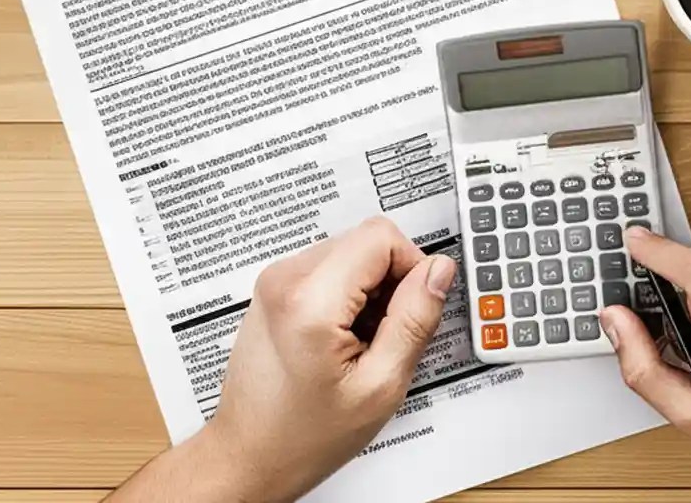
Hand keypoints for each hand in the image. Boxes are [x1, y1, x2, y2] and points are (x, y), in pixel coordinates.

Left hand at [109, 217, 456, 502]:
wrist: (251, 454)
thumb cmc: (305, 435)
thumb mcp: (380, 385)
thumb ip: (415, 320)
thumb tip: (439, 271)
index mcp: (309, 300)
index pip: (382, 237)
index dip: (412, 268)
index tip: (411, 310)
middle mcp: (284, 279)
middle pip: (367, 241)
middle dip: (391, 282)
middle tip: (385, 335)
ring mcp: (275, 281)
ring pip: (352, 253)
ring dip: (371, 291)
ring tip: (361, 343)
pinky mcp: (276, 289)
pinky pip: (332, 269)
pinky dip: (350, 296)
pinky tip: (344, 338)